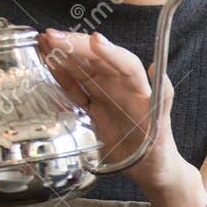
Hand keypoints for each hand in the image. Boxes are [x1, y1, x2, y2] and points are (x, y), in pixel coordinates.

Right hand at [38, 28, 182, 194]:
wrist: (149, 170)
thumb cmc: (159, 148)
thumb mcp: (161, 124)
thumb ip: (162, 96)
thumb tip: (157, 68)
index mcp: (138, 87)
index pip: (124, 63)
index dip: (109, 52)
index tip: (93, 41)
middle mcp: (120, 85)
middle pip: (96, 59)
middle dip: (75, 46)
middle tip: (52, 36)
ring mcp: (104, 94)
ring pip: (82, 69)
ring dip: (64, 54)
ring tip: (44, 40)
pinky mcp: (92, 106)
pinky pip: (75, 87)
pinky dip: (61, 75)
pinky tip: (48, 62)